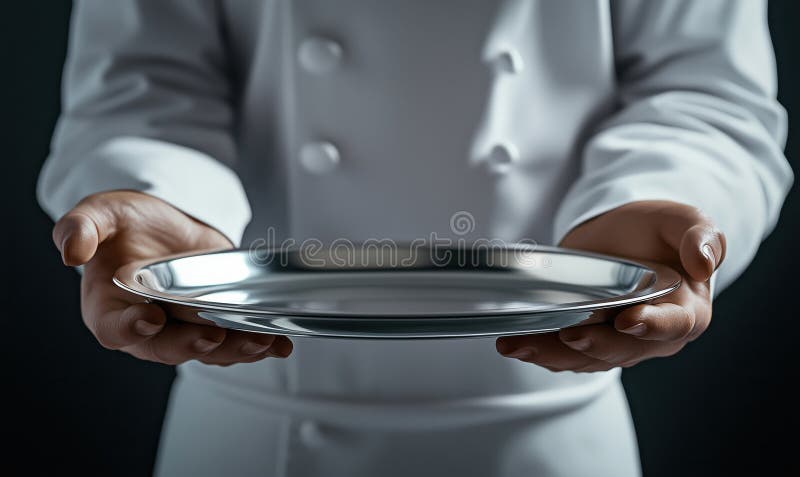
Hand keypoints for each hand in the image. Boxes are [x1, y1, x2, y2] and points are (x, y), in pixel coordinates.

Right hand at [53, 190, 291, 364]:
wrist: (165, 224)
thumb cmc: (127, 223)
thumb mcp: (102, 213)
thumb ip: (81, 227)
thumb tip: (70, 249)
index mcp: (108, 308)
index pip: (114, 328)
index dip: (130, 328)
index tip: (149, 318)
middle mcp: (146, 328)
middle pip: (167, 347)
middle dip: (192, 345)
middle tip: (213, 335)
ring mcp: (183, 328)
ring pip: (207, 350)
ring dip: (233, 350)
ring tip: (259, 342)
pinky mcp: (213, 322)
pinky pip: (232, 341)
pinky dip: (257, 345)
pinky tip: (278, 344)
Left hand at [496, 200, 725, 371]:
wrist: (625, 235)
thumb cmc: (657, 231)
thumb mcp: (682, 220)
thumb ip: (698, 236)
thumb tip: (703, 262)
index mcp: (686, 310)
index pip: (674, 325)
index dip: (652, 326)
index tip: (628, 320)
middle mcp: (653, 336)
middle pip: (623, 349)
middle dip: (593, 345)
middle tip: (567, 335)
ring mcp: (617, 342)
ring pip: (587, 358)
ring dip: (552, 355)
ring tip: (518, 345)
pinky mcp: (588, 340)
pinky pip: (565, 355)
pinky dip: (540, 352)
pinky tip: (515, 344)